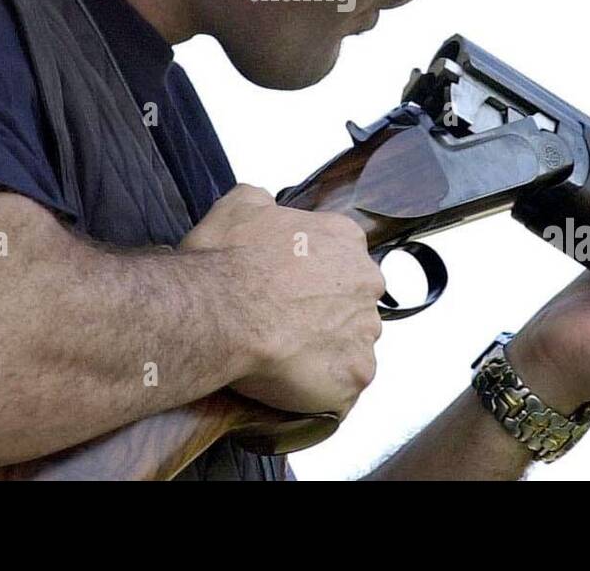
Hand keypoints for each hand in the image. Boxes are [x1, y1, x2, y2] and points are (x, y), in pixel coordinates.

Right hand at [181, 183, 385, 416]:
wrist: (223, 310)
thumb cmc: (230, 260)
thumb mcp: (239, 205)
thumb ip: (262, 201)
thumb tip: (265, 206)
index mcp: (344, 238)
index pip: (338, 257)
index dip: (309, 275)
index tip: (285, 287)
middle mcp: (367, 281)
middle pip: (352, 301)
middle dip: (324, 313)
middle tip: (283, 322)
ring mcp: (365, 330)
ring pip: (351, 344)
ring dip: (325, 350)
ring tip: (284, 355)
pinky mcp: (356, 374)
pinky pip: (345, 387)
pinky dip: (322, 387)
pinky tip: (292, 380)